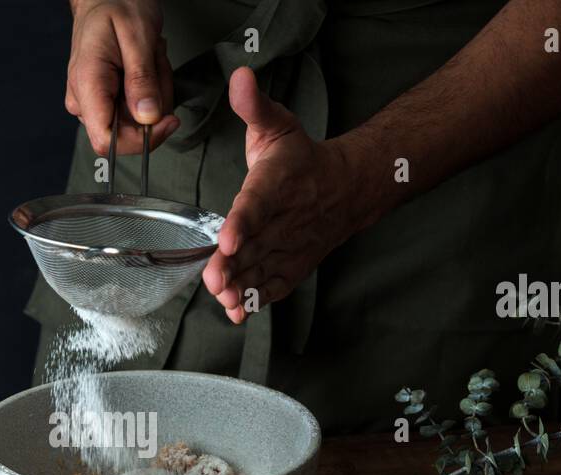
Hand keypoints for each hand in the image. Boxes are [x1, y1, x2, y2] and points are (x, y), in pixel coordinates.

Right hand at [66, 0, 179, 154]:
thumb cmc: (117, 5)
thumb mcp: (138, 36)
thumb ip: (142, 80)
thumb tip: (147, 118)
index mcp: (87, 84)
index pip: (106, 140)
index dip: (140, 140)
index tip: (167, 120)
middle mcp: (84, 100)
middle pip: (128, 132)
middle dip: (155, 104)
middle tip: (156, 64)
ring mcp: (94, 102)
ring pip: (138, 122)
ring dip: (156, 91)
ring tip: (150, 57)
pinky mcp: (106, 101)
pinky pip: (137, 111)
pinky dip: (152, 89)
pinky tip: (147, 65)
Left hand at [203, 67, 374, 323]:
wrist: (346, 188)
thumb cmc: (300, 158)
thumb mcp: (279, 125)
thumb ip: (255, 106)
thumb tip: (240, 76)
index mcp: (278, 183)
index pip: (258, 204)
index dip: (243, 223)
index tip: (227, 240)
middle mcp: (286, 218)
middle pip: (258, 245)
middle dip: (235, 265)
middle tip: (214, 279)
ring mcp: (291, 245)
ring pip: (265, 269)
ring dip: (244, 285)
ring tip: (223, 297)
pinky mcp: (293, 264)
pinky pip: (276, 284)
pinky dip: (259, 300)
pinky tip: (238, 311)